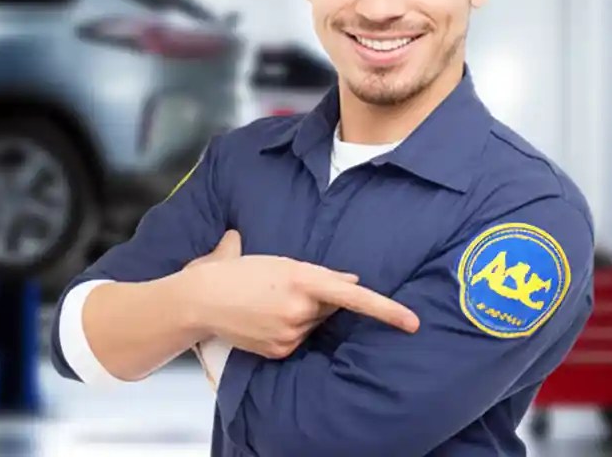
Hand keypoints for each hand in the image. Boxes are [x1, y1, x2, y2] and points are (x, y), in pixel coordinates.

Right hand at [180, 232, 419, 358]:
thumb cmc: (234, 271)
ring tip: (266, 302)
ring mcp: (290, 332)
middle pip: (330, 306)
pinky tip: (263, 319)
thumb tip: (349, 280)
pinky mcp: (280, 350)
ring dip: (301, 314)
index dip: (387, 309)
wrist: (199, 299)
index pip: (353, 296)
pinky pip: (298, 340)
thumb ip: (317, 271)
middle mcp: (299, 307)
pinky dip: (288, 330)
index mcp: (300, 277)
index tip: (412, 321)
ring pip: (313, 323)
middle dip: (318, 297)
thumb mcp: (276, 261)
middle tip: (283, 287)